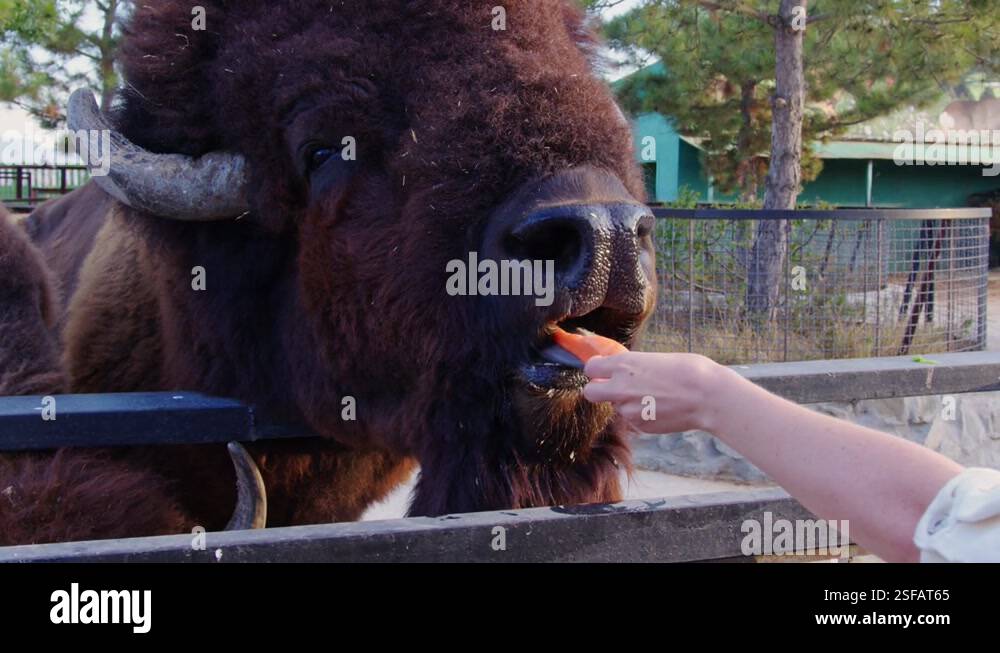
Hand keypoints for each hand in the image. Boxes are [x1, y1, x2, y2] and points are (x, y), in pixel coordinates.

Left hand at [582, 352, 734, 434]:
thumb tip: (618, 369)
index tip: (603, 371)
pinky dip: (642, 415)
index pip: (590, 368)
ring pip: (616, 407)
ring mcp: (628, 409)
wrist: (708, 396)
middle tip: (612, 388)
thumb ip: (632, 366)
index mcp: (624, 365)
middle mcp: (620, 388)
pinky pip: (633, 420)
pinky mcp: (639, 426)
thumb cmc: (688, 370)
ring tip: (655, 396)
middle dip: (597, 390)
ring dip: (627, 403)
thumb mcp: (654, 359)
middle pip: (590, 392)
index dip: (597, 370)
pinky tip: (662, 408)